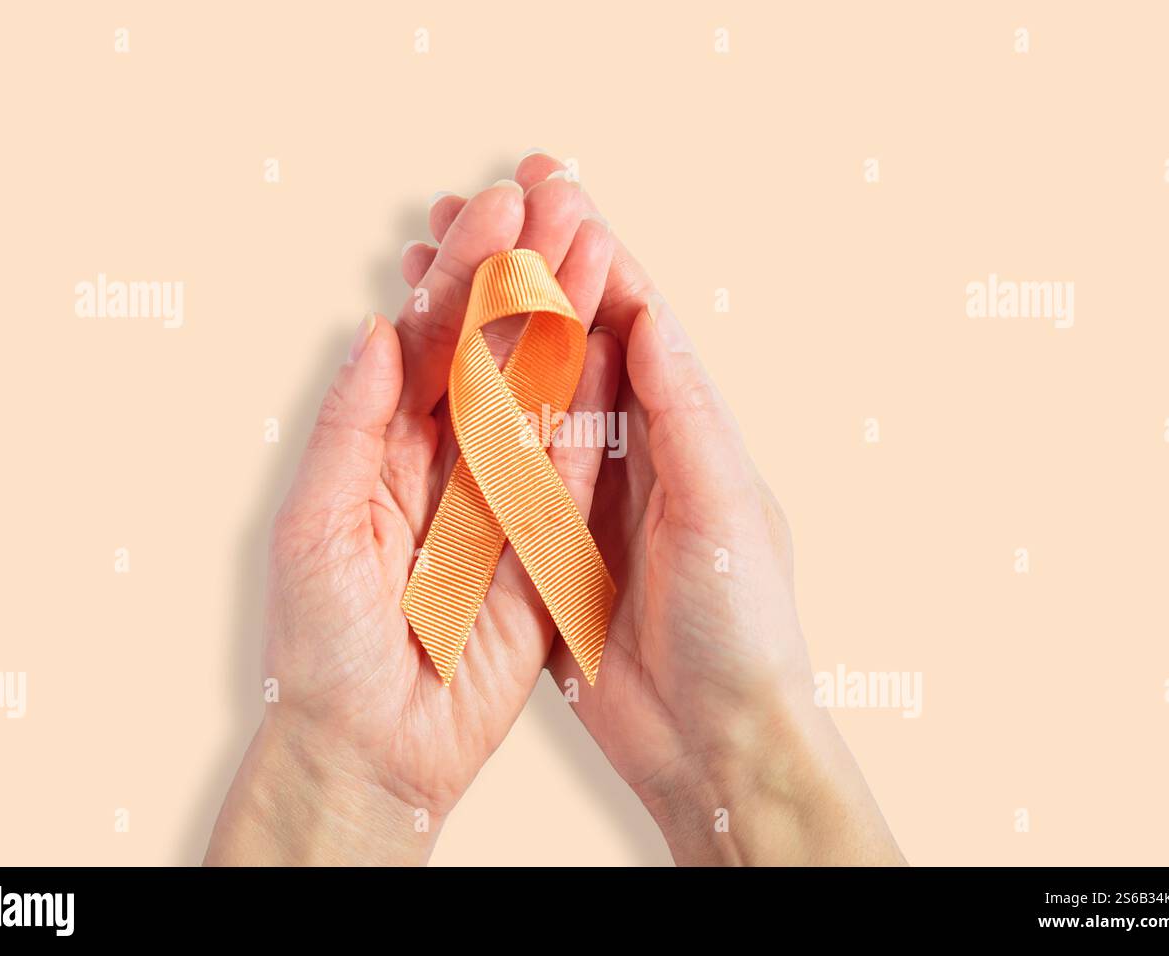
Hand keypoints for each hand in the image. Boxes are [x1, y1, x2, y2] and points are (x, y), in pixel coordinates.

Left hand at [205, 178, 619, 863]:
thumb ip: (351, 428)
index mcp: (384, 448)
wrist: (369, 747)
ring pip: (542, 399)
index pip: (433, 344)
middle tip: (565, 204)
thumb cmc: (317, 644)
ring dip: (570, 325)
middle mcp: (446, 463)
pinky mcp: (544, 548)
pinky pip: (575, 471)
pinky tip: (618, 350)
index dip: (464, 276)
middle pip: (495, 355)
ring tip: (602, 252)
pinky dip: (595, 412)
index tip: (497, 211)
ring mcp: (499, 502)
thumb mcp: (313, 525)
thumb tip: (383, 331)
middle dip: (527, 280)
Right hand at [494, 153, 901, 864]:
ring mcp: (583, 495)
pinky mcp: (546, 546)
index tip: (545, 184)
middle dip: (518, 274)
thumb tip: (649, 314)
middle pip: (568, 340)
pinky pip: (499, 469)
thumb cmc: (744, 626)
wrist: (714, 739)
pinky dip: (464, 418)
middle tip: (464, 211)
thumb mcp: (725, 510)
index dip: (588, 248)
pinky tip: (424, 380)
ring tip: (428, 275)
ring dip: (481, 333)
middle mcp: (633, 449)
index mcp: (686, 428)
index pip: (631, 316)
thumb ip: (686, 417)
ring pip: (524, 393)